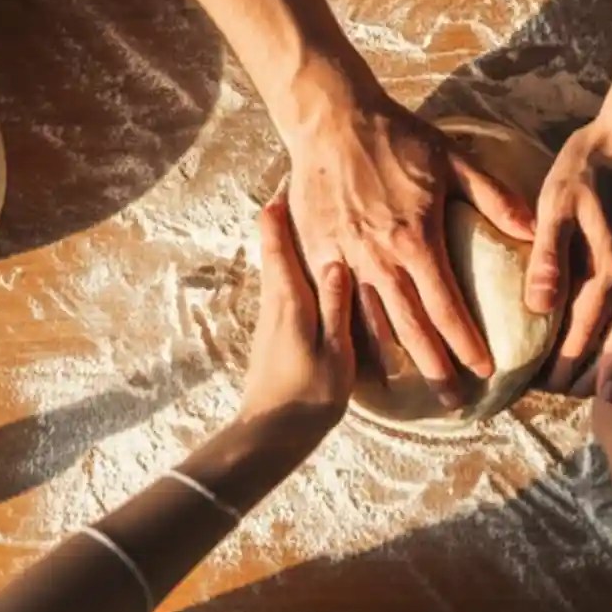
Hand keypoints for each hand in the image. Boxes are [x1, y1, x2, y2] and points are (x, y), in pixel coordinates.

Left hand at [240, 199, 355, 429]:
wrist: (271, 436)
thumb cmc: (308, 396)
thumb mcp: (335, 352)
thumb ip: (337, 306)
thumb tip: (341, 261)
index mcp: (290, 300)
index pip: (277, 242)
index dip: (279, 209)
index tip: (290, 176)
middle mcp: (276, 301)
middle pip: (276, 246)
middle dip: (287, 215)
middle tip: (301, 183)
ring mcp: (273, 317)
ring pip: (282, 265)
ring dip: (292, 240)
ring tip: (311, 215)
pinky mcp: (276, 332)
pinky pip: (288, 285)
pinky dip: (296, 266)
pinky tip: (313, 266)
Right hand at [285, 98, 533, 406]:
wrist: (330, 119)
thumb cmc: (396, 137)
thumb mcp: (452, 160)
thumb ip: (494, 197)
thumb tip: (533, 230)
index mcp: (416, 239)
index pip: (446, 305)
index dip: (465, 341)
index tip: (484, 368)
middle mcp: (379, 258)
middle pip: (410, 327)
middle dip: (434, 368)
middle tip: (453, 401)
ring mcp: (343, 259)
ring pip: (369, 323)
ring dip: (392, 361)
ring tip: (408, 391)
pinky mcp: (315, 254)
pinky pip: (332, 305)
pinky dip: (347, 335)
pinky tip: (356, 358)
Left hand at [526, 121, 611, 401]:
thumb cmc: (588, 166)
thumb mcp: (555, 204)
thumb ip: (548, 257)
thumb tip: (538, 308)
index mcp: (608, 267)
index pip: (582, 329)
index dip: (563, 360)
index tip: (544, 386)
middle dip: (595, 373)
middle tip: (574, 399)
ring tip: (611, 392)